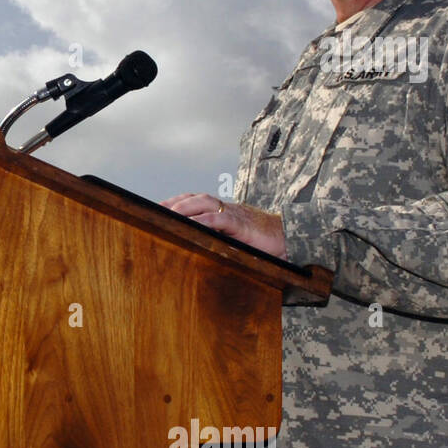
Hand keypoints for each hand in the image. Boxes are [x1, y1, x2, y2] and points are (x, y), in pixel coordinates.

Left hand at [159, 192, 287, 259]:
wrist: (292, 239)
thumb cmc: (264, 242)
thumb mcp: (237, 240)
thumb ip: (219, 240)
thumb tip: (197, 249)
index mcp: (224, 212)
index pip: (196, 201)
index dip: (178, 202)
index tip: (158, 208)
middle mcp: (227, 209)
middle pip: (196, 199)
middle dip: (174, 202)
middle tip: (155, 210)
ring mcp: (234, 215)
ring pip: (204, 204)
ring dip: (184, 207)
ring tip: (167, 214)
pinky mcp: (242, 225)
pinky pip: (219, 219)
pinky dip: (202, 221)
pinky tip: (190, 225)